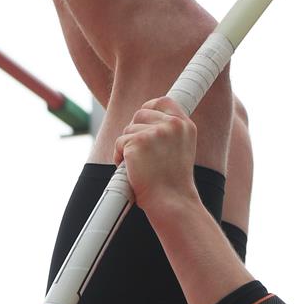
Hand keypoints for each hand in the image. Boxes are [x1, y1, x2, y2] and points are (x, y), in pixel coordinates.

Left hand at [113, 97, 198, 212]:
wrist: (172, 202)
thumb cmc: (173, 183)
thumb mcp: (180, 150)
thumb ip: (168, 133)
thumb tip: (145, 120)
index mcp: (185, 126)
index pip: (163, 101)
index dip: (149, 107)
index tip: (144, 119)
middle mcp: (172, 125)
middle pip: (140, 114)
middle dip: (135, 132)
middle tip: (142, 155)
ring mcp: (155, 132)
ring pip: (128, 130)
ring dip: (127, 148)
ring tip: (140, 167)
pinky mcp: (137, 141)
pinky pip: (119, 143)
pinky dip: (119, 157)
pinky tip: (132, 171)